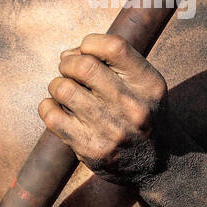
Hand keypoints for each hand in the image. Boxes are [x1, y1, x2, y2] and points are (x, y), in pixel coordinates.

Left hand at [39, 34, 169, 184]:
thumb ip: (112, 63)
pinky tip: (57, 108)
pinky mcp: (90, 149)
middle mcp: (132, 107)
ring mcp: (111, 130)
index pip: (114, 47)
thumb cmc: (144, 114)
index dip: (91, 43)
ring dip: (57, 85)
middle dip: (68, 64)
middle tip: (69, 71)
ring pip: (63, 89)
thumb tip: (67, 54)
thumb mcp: (144, 84)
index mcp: (149, 85)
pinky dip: (47, 106)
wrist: (159, 163)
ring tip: (64, 91)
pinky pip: (52, 116)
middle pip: (84, 66)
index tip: (87, 52)